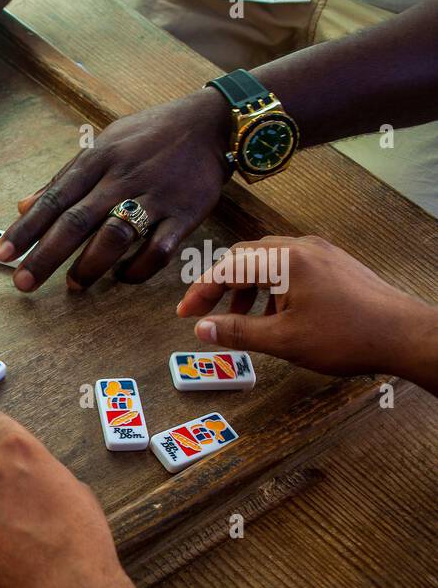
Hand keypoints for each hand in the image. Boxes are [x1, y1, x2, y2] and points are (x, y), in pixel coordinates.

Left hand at [0, 88, 231, 291]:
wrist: (213, 122)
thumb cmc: (149, 136)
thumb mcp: (102, 144)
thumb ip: (62, 178)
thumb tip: (21, 206)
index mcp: (98, 159)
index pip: (54, 199)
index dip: (27, 229)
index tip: (3, 255)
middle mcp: (123, 177)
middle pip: (77, 221)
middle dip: (46, 256)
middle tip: (24, 283)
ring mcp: (155, 196)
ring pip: (115, 236)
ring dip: (90, 266)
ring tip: (73, 285)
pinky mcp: (186, 213)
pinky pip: (159, 249)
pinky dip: (138, 269)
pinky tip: (122, 278)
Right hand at [178, 235, 437, 386]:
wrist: (403, 334)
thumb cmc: (347, 335)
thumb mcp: (283, 340)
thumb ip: (237, 332)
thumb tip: (202, 328)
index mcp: (285, 260)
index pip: (228, 268)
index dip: (200, 291)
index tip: (185, 314)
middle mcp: (301, 248)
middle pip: (244, 258)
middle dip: (219, 285)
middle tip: (203, 314)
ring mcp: (320, 253)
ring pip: (267, 263)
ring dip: (245, 288)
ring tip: (239, 321)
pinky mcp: (333, 264)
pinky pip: (290, 268)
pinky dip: (270, 288)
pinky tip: (273, 315)